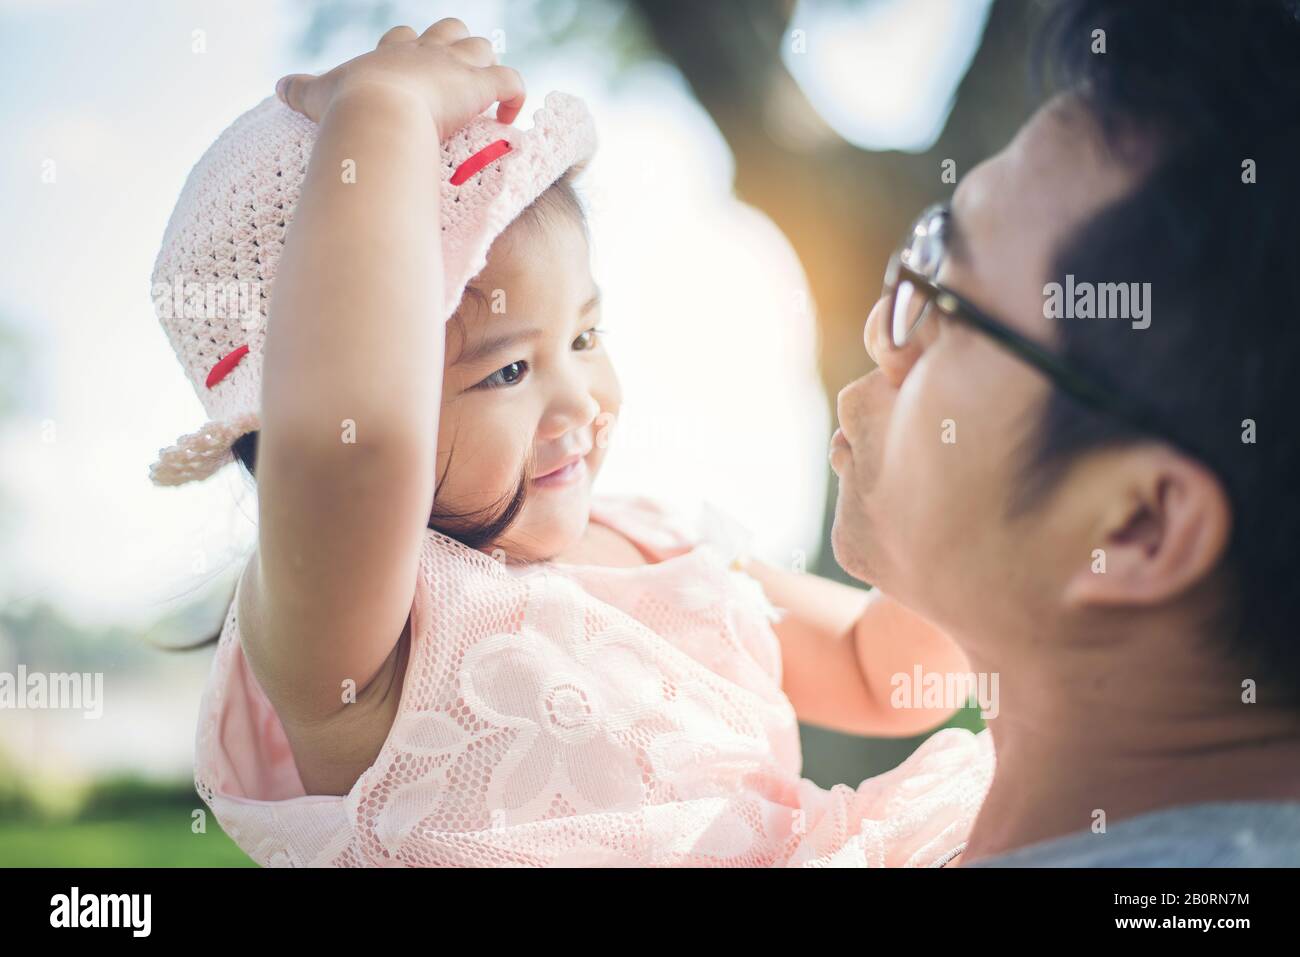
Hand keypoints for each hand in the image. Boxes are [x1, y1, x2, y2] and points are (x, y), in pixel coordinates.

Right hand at [274, 18, 524, 136]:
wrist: (376, 114)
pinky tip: (510, 114)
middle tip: (453, 80)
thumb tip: (278, 87)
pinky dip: (516, 95)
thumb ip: (299, 91)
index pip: (405, 38)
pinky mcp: (479, 85)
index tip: (411, 71)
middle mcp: (425, 52)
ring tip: (483, 98)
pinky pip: (511, 80)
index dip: (411, 50)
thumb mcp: (318, 96)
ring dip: (486, 67)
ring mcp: (454, 66)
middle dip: (454, 48)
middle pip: (449, 31)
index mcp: (391, 54)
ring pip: (482, 47)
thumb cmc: (347, 108)